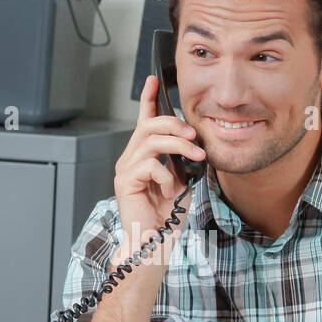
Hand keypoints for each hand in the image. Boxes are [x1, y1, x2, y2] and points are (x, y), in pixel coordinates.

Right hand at [112, 74, 205, 264]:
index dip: (147, 99)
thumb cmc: (166, 216)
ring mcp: (125, 170)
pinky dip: (167, 176)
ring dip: (179, 147)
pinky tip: (171, 191)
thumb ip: (182, 162)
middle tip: (195, 137)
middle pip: (149, 126)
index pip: (143, 121)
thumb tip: (195, 144)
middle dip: (175, 125)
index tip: (152, 79)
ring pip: (152, 141)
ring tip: (196, 157)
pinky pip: (150, 165)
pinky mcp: (125, 182)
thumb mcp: (181, 182)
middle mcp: (130, 159)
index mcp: (142, 156)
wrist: (154, 242)